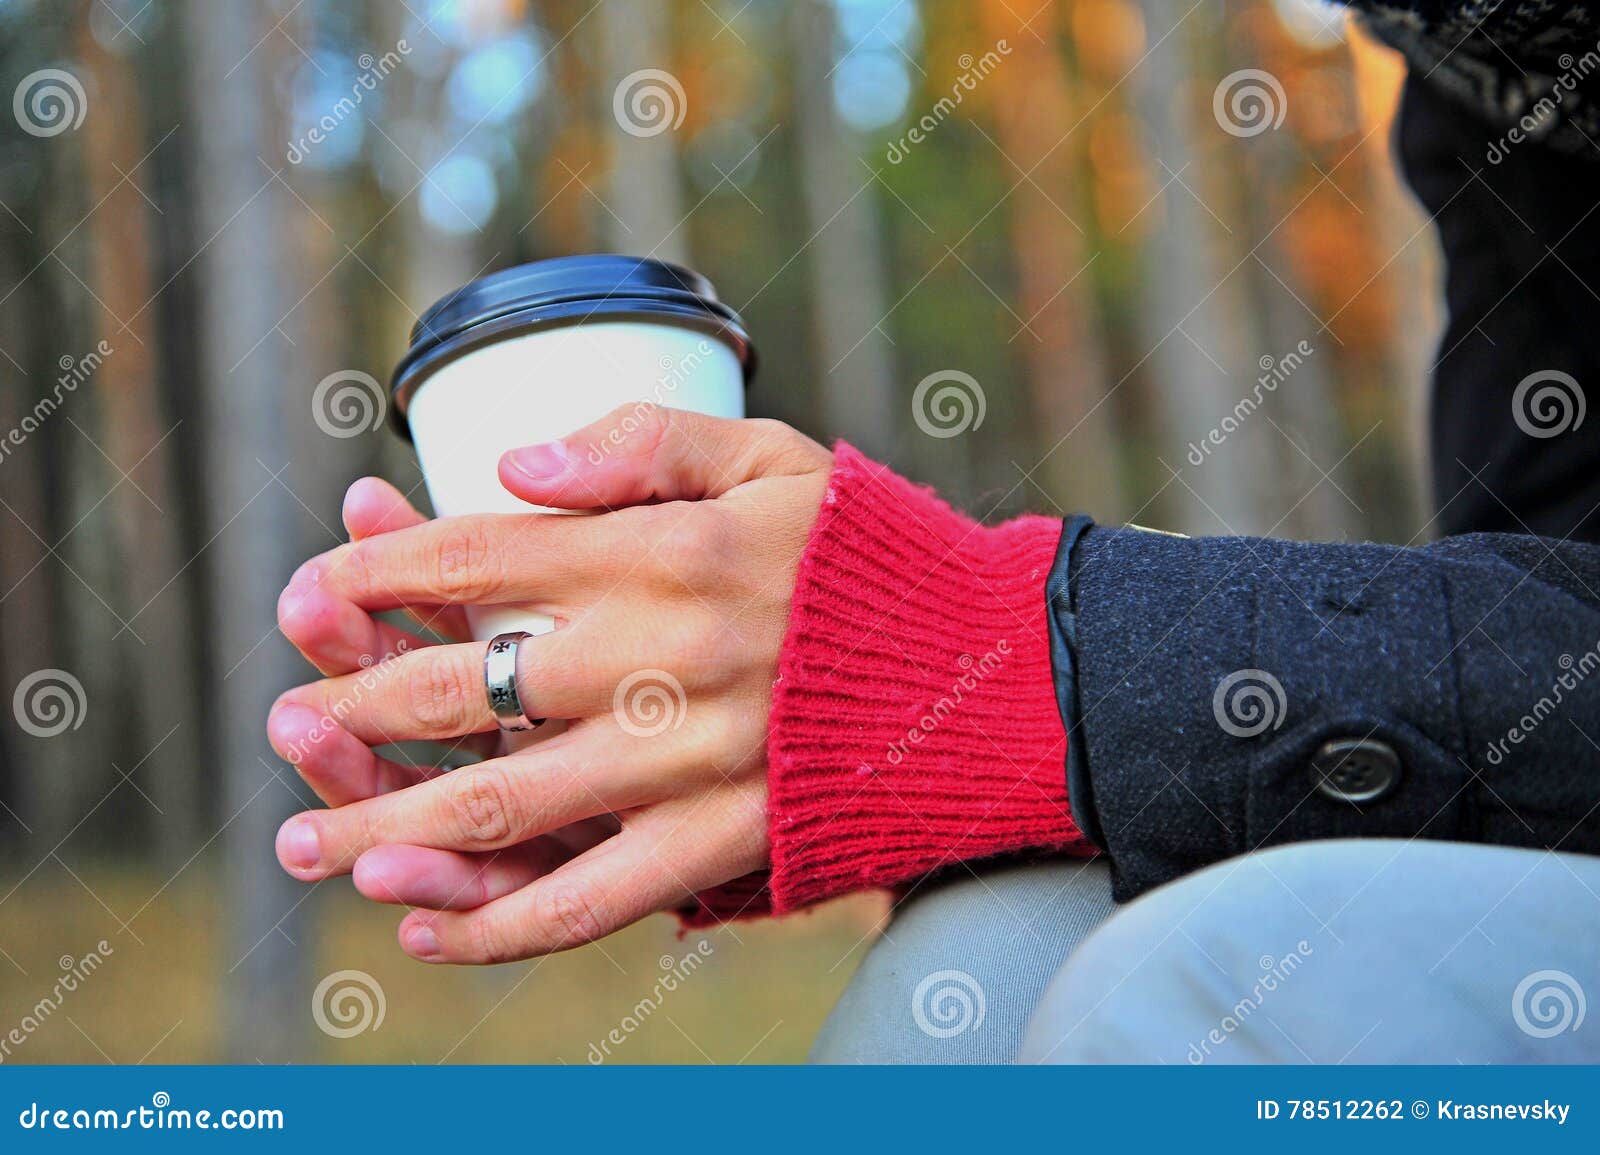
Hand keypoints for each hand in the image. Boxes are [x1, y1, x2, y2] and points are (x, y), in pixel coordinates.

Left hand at [269, 405, 832, 962]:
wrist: (984, 670)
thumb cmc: (866, 559)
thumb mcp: (771, 457)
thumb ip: (644, 439)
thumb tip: (513, 461)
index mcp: (660, 550)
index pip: (475, 556)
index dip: (376, 573)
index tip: (315, 589)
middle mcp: (656, 656)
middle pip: (460, 685)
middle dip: (353, 704)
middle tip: (289, 720)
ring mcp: (684, 760)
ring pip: (497, 803)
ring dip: (383, 824)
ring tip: (306, 840)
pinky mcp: (722, 843)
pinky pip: (588, 898)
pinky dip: (496, 925)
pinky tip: (424, 930)